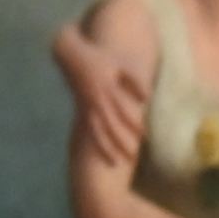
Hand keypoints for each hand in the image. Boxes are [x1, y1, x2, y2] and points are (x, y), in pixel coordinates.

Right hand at [53, 24, 148, 171]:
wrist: (70, 54)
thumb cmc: (100, 58)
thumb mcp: (120, 65)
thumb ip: (135, 81)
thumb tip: (148, 98)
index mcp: (107, 89)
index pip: (123, 110)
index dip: (134, 123)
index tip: (145, 137)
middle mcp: (96, 100)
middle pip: (109, 125)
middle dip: (120, 142)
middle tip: (133, 158)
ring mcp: (87, 106)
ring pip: (96, 131)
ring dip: (105, 148)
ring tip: (115, 163)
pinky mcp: (82, 108)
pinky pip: (88, 129)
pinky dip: (96, 142)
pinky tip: (103, 154)